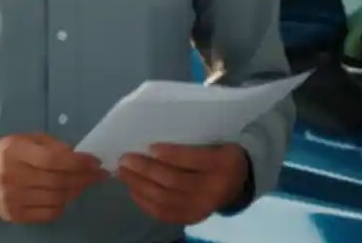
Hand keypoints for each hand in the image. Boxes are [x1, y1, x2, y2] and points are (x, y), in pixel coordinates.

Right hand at [0, 133, 107, 223]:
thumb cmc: (7, 152)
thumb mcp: (28, 139)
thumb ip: (53, 145)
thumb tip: (81, 156)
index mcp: (15, 152)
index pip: (52, 159)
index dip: (78, 162)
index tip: (95, 162)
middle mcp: (12, 176)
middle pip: (57, 181)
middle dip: (83, 178)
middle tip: (97, 174)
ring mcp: (12, 199)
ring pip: (55, 199)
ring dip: (76, 191)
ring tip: (84, 183)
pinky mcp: (14, 216)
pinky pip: (48, 214)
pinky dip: (62, 205)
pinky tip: (66, 196)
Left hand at [116, 143, 248, 224]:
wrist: (238, 184)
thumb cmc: (220, 156)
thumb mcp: (215, 143)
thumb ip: (191, 142)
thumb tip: (152, 142)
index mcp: (221, 163)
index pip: (193, 160)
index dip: (171, 155)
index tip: (150, 147)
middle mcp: (213, 189)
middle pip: (175, 181)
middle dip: (146, 170)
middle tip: (125, 159)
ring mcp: (201, 208)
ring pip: (165, 199)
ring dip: (140, 185)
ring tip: (123, 173)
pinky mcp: (192, 218)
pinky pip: (164, 213)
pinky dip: (145, 202)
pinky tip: (133, 190)